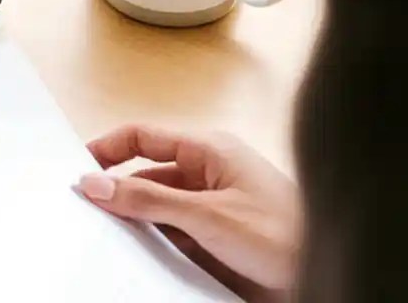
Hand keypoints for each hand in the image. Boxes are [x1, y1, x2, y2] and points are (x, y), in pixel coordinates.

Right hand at [77, 125, 301, 301]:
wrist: (331, 273)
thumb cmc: (286, 236)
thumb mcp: (206, 215)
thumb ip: (147, 198)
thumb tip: (94, 182)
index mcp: (210, 149)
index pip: (143, 136)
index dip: (107, 148)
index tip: (76, 170)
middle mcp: (210, 171)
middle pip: (147, 171)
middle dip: (117, 190)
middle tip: (85, 209)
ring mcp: (216, 203)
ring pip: (159, 204)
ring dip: (137, 219)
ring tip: (109, 236)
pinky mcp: (220, 234)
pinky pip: (175, 231)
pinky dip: (156, 241)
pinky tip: (143, 255)